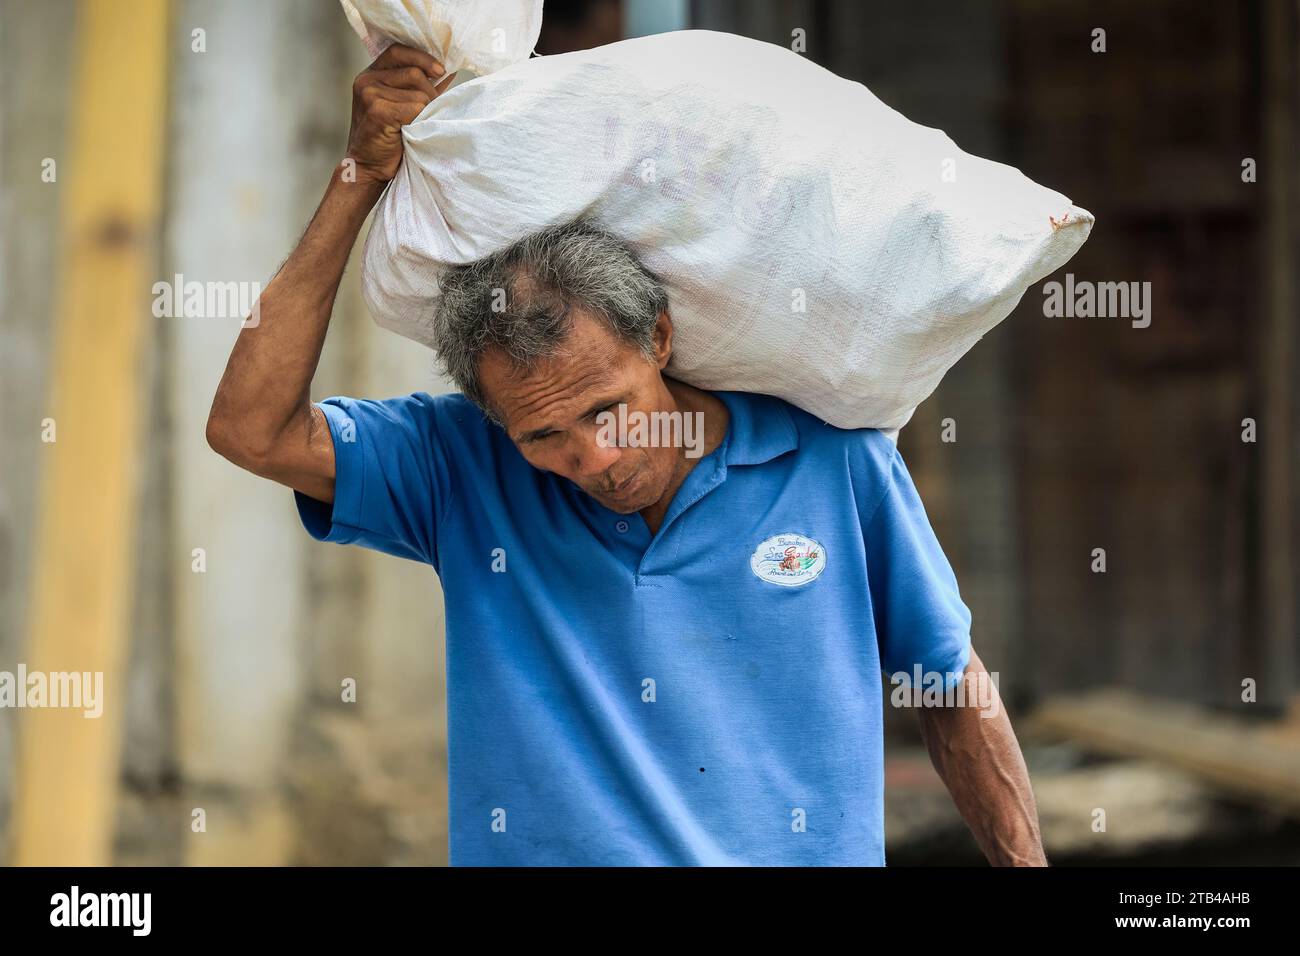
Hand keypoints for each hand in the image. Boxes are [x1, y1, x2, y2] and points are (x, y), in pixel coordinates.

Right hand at [346, 44, 453, 185]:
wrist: (368, 167)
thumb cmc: (387, 139)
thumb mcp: (400, 106)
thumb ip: (418, 88)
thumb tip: (447, 72)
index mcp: (371, 74)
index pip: (399, 50)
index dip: (422, 57)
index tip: (441, 71)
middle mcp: (367, 79)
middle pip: (414, 73)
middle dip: (430, 93)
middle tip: (430, 113)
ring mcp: (369, 93)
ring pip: (418, 93)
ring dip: (426, 111)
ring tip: (417, 125)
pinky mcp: (377, 110)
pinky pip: (415, 108)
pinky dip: (420, 121)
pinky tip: (411, 131)